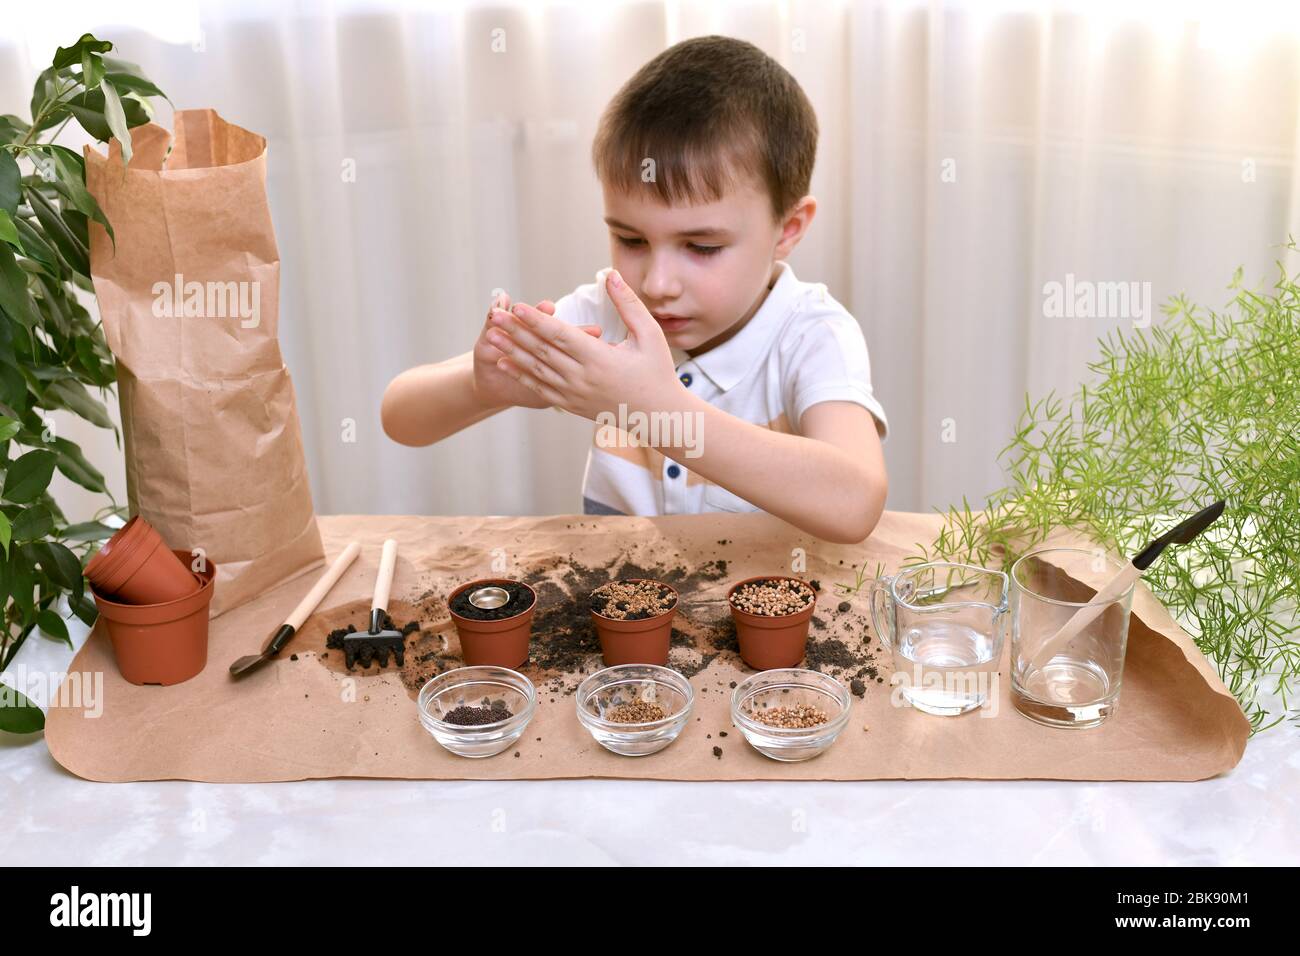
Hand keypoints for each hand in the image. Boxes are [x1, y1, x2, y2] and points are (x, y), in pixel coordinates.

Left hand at [487, 269, 681, 420]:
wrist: (658, 416)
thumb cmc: (658, 372)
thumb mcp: (649, 334)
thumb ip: (628, 304)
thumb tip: (610, 274)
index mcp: (599, 358)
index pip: (560, 335)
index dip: (537, 320)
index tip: (518, 306)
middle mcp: (582, 378)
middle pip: (541, 350)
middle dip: (516, 332)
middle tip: (495, 316)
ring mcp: (574, 394)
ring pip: (536, 370)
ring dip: (512, 351)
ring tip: (492, 336)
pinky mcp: (571, 405)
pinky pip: (540, 388)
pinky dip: (520, 375)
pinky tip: (504, 363)